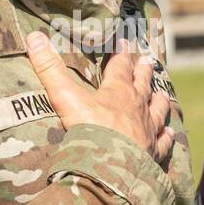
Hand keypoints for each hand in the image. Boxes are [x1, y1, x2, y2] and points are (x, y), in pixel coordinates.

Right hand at [26, 31, 173, 163]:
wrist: (111, 168)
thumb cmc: (89, 129)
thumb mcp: (65, 96)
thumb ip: (49, 68)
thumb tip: (34, 36)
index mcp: (117, 91)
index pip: (120, 66)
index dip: (121, 54)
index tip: (124, 42)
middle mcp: (136, 107)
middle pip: (142, 84)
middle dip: (143, 72)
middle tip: (148, 61)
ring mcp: (147, 130)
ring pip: (156, 110)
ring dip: (158, 101)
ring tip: (162, 94)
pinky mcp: (152, 152)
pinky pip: (162, 143)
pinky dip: (166, 137)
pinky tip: (169, 134)